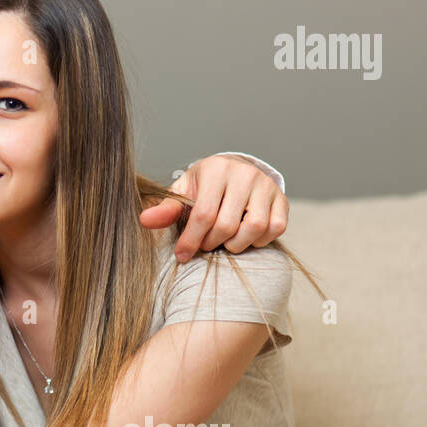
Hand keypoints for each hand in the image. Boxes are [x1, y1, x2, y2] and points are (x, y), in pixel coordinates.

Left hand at [139, 154, 288, 261]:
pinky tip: (245, 237)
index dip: (191, 240)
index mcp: (215, 170)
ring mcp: (266, 186)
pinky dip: (260, 240)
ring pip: (254, 228)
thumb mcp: (183, 192)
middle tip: (206, 244)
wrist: (236, 172)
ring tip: (225, 242)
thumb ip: (166, 209)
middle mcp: (244, 174)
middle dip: (212, 242)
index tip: (182, 255)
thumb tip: (144, 221)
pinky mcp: (282, 199)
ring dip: (237, 244)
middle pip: (227, 224)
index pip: (203, 213)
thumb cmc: (205, 186)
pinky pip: (275, 228)